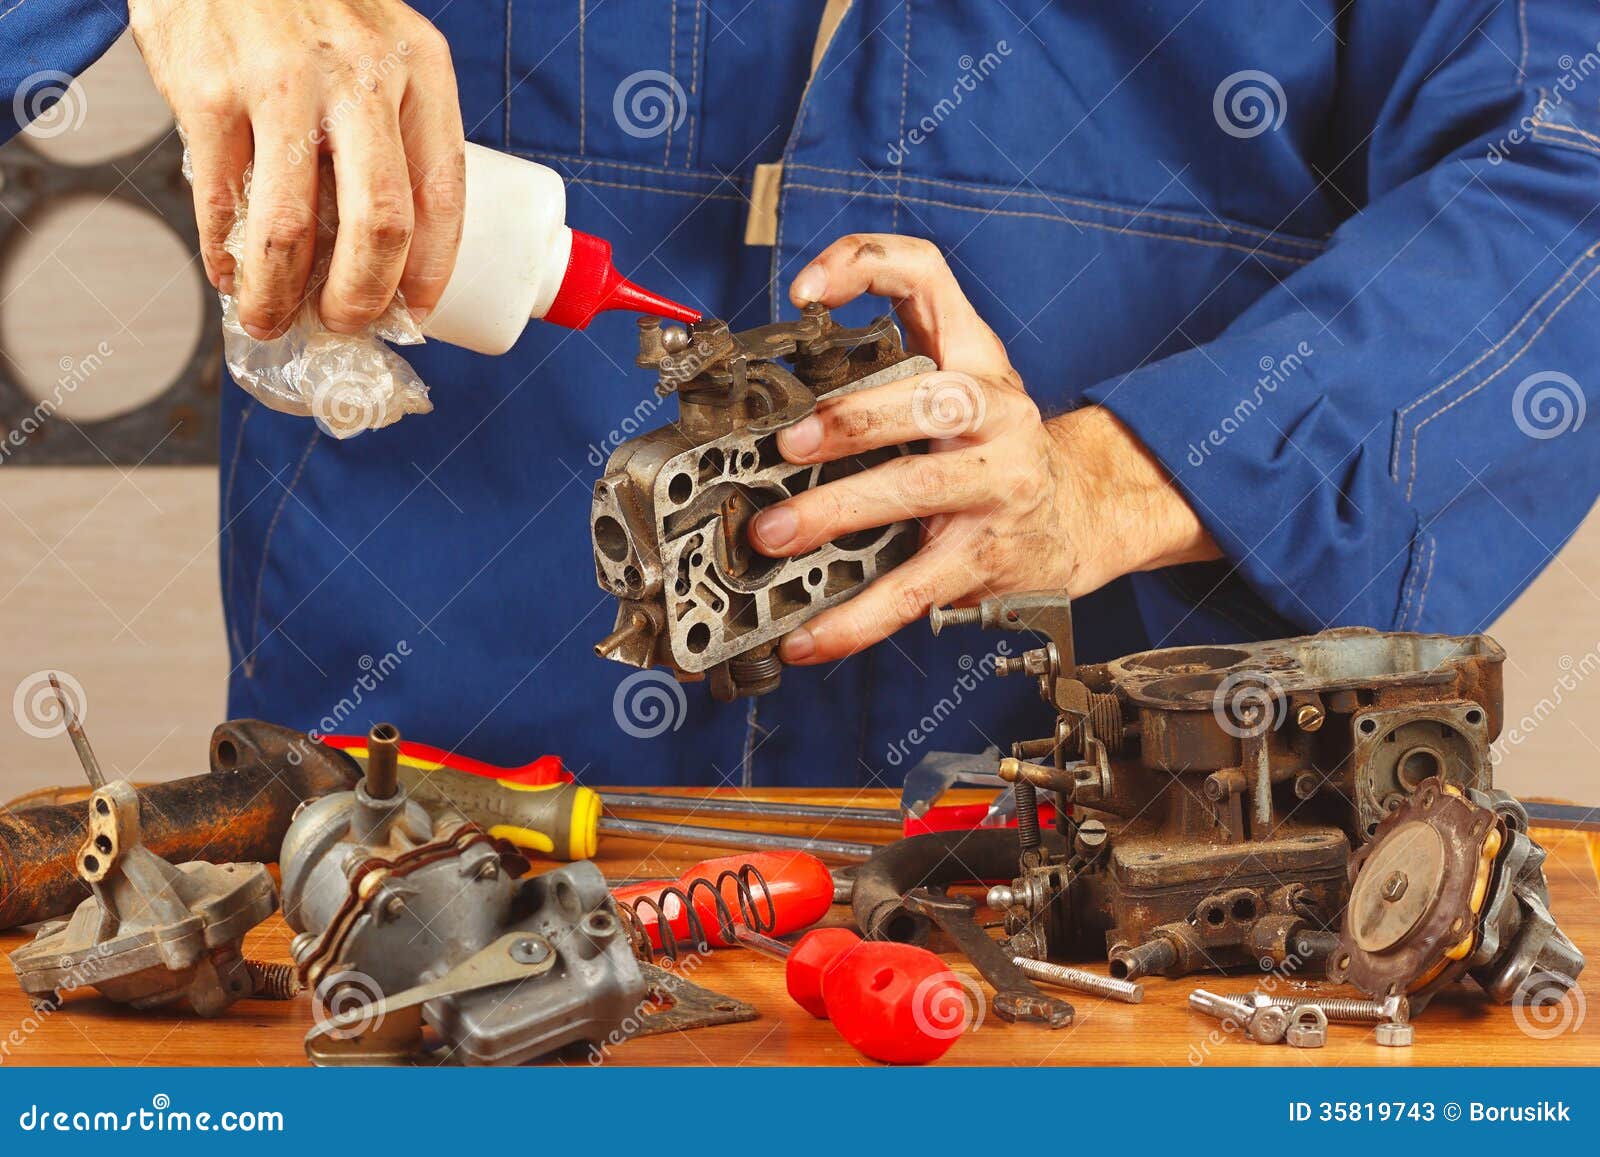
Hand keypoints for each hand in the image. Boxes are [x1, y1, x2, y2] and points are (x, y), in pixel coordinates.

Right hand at [128, 0, 464, 336]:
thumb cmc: (306, 5)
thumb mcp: (379, 47)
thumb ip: (390, 128)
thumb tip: (379, 254)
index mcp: (420, 68)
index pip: (444, 194)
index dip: (431, 271)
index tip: (412, 312)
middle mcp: (359, 75)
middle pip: (379, 225)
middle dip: (361, 298)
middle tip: (344, 324)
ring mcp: (279, 84)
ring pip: (289, 231)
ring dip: (280, 296)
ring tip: (272, 319)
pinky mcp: (207, 90)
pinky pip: (219, 202)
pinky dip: (224, 257)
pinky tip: (230, 275)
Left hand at [750, 234, 1218, 664]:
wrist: (1080, 518)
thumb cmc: (993, 448)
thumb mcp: (959, 383)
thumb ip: (887, 359)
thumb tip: (781, 370)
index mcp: (974, 359)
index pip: (926, 278)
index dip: (865, 266)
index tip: (806, 292)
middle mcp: (994, 412)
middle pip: (928, 398)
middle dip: (852, 420)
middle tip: (788, 444)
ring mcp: (995, 486)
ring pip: (916, 491)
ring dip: (836, 513)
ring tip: (775, 535)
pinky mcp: (984, 558)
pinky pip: (912, 590)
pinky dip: (854, 620)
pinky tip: (810, 635)